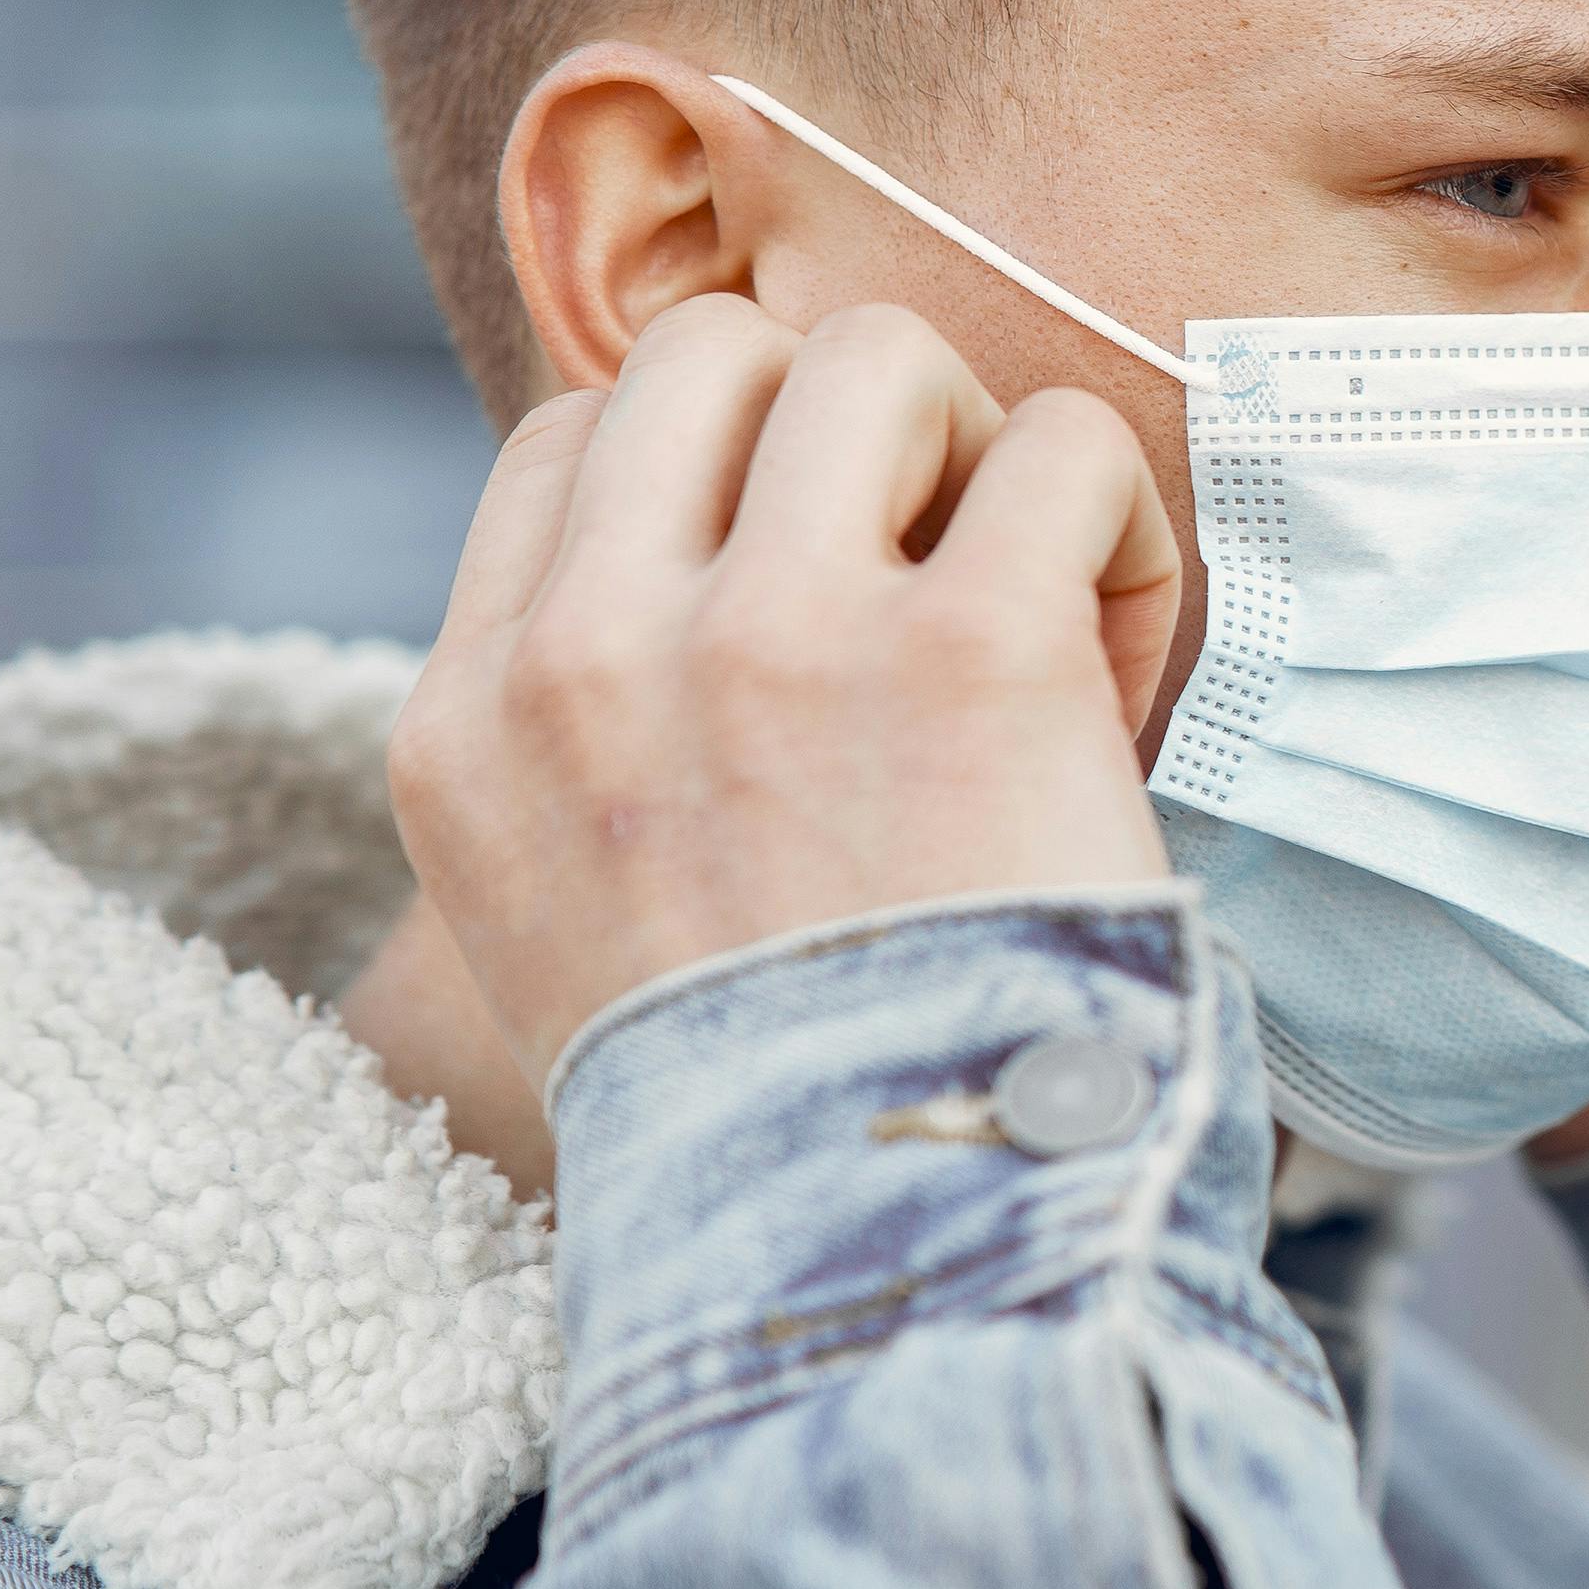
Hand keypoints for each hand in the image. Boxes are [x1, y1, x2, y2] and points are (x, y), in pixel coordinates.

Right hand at [389, 296, 1184, 1086]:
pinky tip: (1117, 643)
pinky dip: (1112, 520)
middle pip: (712, 353)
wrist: (886, 1235)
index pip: (573, 444)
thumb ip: (593, 739)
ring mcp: (773, 638)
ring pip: (874, 355)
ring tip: (1026, 588)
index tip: (812, 588)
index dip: (715, 472)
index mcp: (472, 720)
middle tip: (930, 560)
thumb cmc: (775, 1094)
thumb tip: (704, 573)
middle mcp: (593, 656)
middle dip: (841, 419)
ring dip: (974, 444)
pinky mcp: (967, 650)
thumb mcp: (567, 916)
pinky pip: (1062, 447)